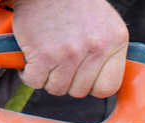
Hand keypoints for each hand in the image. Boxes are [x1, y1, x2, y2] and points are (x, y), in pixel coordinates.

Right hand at [11, 0, 128, 97]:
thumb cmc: (74, 4)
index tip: (84, 79)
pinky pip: (36, 81)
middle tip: (61, 65)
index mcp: (115, 42)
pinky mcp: (44, 55)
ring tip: (47, 63)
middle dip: (69, 82)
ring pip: (58, 88)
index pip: (108, 87)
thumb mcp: (105, 24)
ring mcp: (70, 54)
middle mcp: (95, 49)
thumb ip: (109, 52)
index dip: (93, 87)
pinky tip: (31, 64)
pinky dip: (29, 76)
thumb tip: (103, 83)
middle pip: (80, 91)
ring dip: (49, 79)